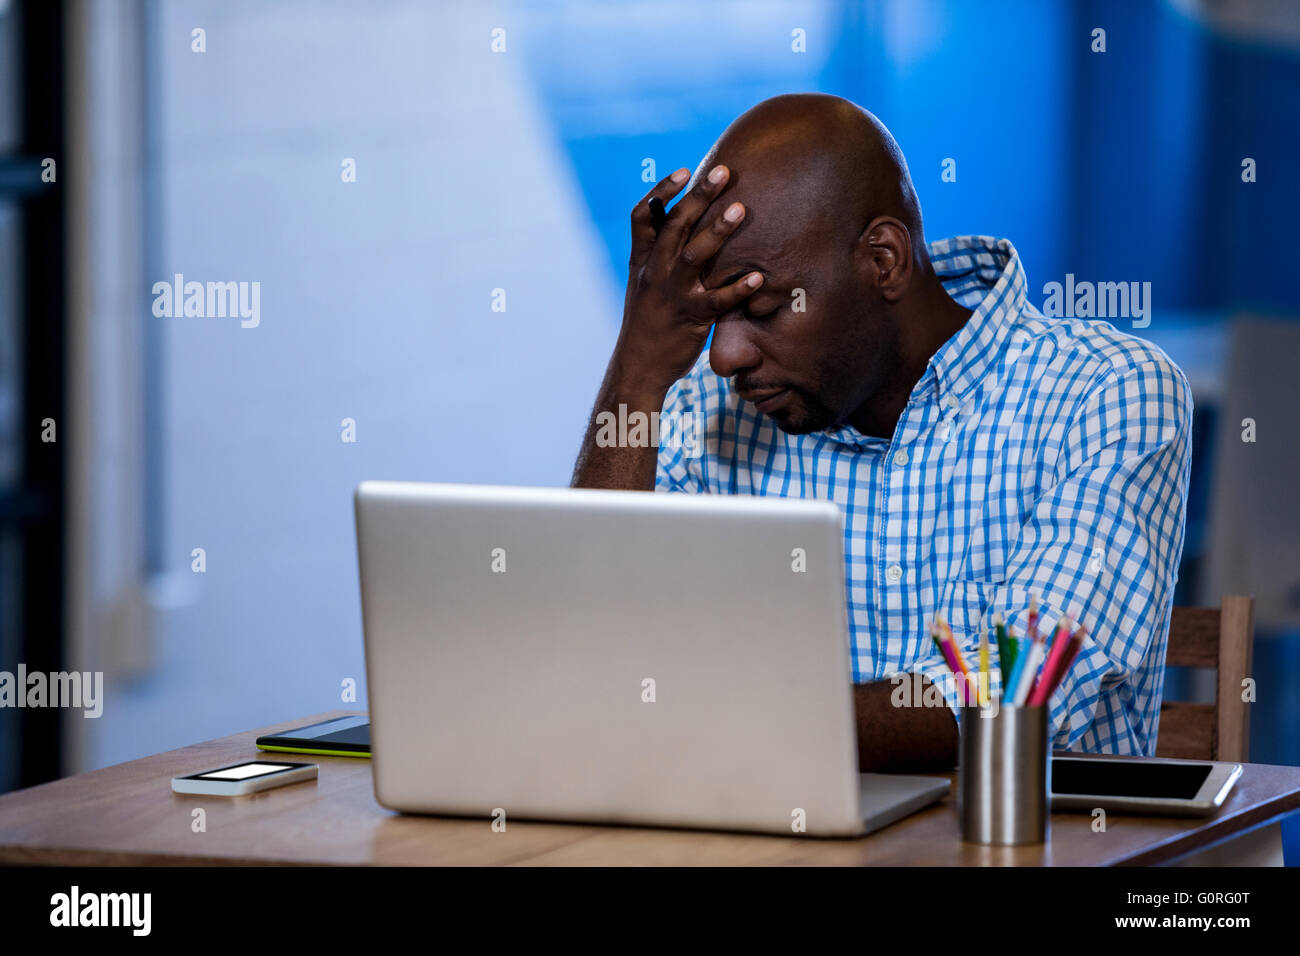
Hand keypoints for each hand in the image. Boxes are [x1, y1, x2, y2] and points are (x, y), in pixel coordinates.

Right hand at [613, 164, 763, 396]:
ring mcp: (672, 294)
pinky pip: (717, 300)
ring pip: (694, 255)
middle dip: (698, 196)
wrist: (638, 365)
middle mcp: (654, 271)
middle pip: (674, 225)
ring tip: (741, 210)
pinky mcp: (691, 317)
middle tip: (725, 172)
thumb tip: (681, 225)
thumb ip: (658, 255)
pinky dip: (738, 289)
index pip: (643, 216)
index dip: (661, 191)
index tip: (684, 170)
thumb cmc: (647, 321)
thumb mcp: (643, 284)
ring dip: (718, 231)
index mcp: (642, 260)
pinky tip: (759, 277)